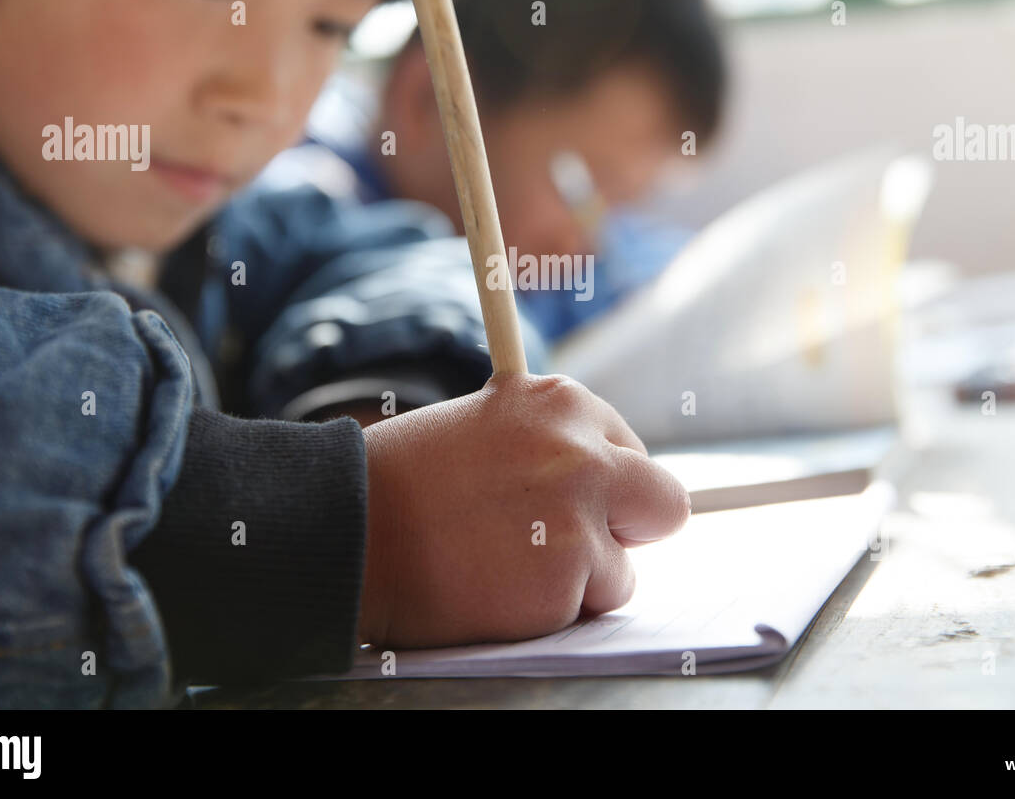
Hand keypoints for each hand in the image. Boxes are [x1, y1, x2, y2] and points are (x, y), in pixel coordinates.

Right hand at [357, 373, 689, 648]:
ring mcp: (581, 514)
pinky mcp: (568, 576)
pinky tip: (494, 587)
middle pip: (665, 502)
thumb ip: (550, 448)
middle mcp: (584, 450)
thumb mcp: (485, 427)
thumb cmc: (403, 483)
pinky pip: (586, 608)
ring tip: (504, 565)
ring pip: (621, 569)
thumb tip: (605, 482)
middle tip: (585, 545)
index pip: (629, 448)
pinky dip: (548, 612)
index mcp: (563, 402)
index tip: (580, 502)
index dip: (606, 485)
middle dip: (633, 530)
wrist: (348, 529)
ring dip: (576, 580)